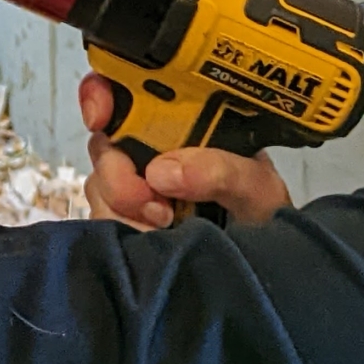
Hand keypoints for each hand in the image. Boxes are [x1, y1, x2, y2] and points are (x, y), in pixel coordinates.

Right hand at [79, 74, 293, 227]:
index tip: (101, 115)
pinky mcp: (124, 221)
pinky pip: (102, 218)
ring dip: (124, 206)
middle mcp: (150, 151)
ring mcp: (134, 187)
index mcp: (181, 126)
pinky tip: (153, 235)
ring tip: (165, 222)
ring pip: (99, 184)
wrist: (264, 273)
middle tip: (149, 198)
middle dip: (116, 170)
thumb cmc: (264, 221)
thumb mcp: (257, 188)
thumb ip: (221, 171)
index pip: (127, 91)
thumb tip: (164, 170)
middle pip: (103, 142)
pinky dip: (123, 228)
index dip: (102, 94)